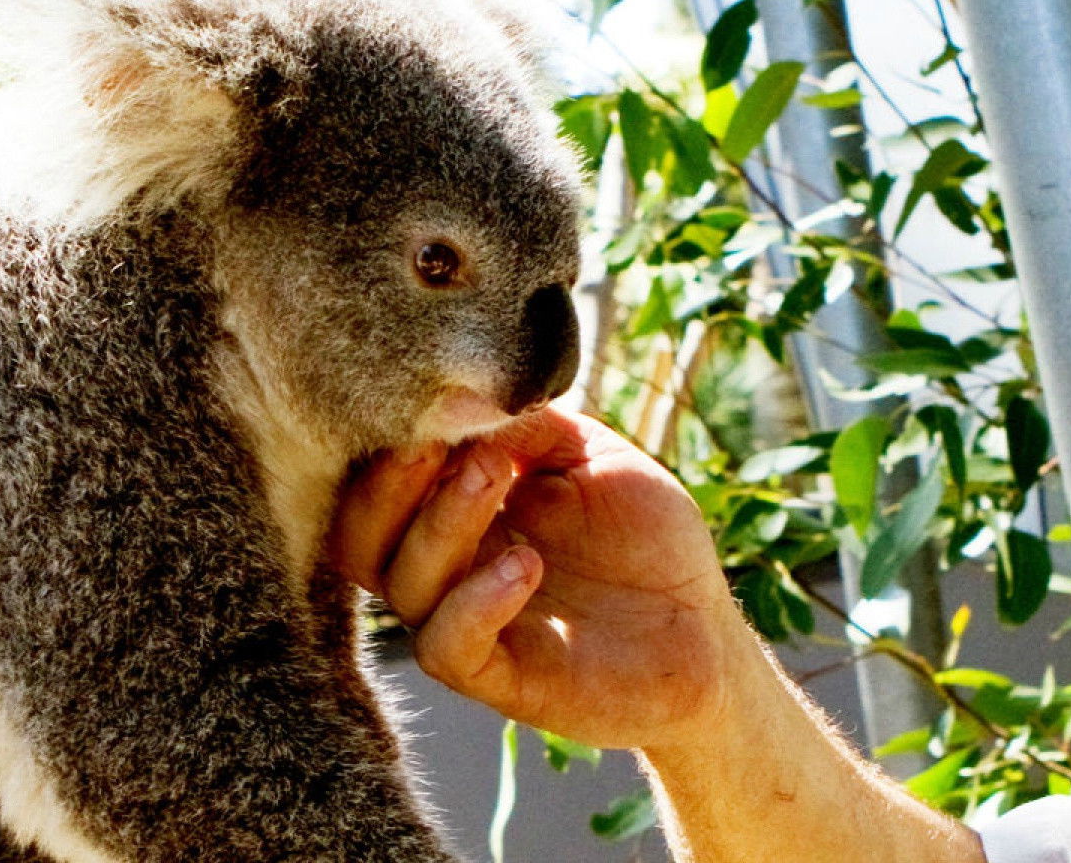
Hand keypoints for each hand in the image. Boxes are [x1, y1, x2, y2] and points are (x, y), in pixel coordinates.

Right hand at [331, 408, 751, 751]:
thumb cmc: (649, 539)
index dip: (393, 446)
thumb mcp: (593, 457)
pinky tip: (527, 565)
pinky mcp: (501, 678)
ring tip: (495, 479)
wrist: (707, 626)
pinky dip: (475, 602)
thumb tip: (475, 392)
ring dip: (441, 524)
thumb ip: (532, 427)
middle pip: (362, 539)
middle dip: (391, 485)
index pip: (381, 486)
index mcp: (459, 516)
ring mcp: (471, 625)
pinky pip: (447, 647)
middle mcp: (450, 572)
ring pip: (403, 587)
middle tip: (445, 443)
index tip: (434, 399)